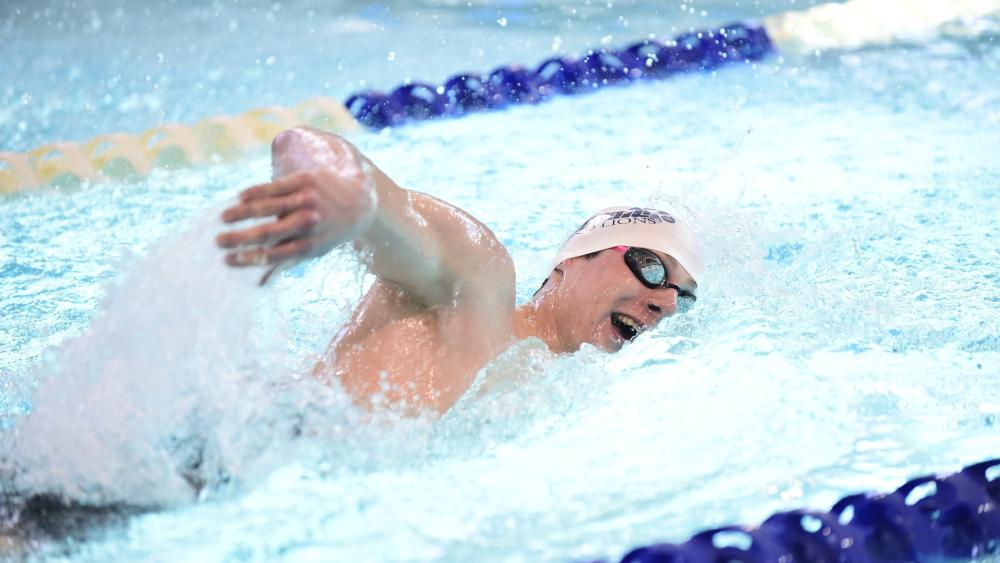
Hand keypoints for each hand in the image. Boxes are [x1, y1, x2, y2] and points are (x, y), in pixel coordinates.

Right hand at [216, 163, 376, 284]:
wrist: (360, 201)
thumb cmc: (330, 230)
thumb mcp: (315, 249)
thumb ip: (286, 262)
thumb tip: (258, 284)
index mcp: (311, 245)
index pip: (275, 255)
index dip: (250, 259)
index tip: (227, 260)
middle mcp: (310, 222)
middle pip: (269, 232)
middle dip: (241, 238)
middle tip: (217, 241)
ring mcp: (308, 199)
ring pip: (269, 207)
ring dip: (243, 213)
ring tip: (223, 218)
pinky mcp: (306, 180)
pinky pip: (277, 186)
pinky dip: (257, 192)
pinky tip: (240, 197)